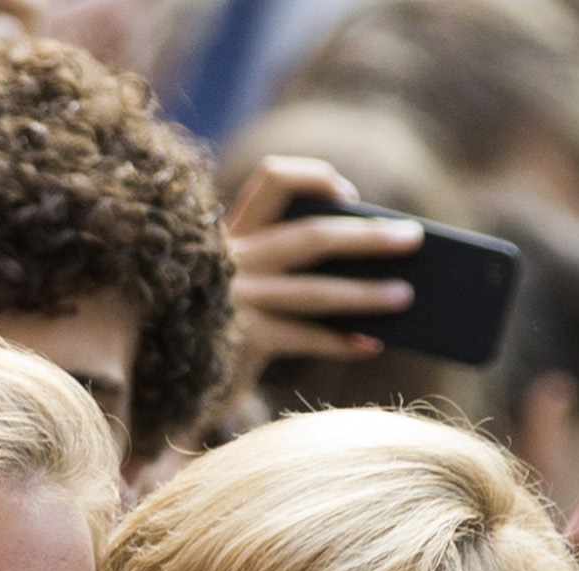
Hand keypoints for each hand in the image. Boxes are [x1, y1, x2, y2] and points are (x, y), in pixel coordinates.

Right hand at [226, 156, 423, 386]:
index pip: (273, 179)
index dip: (317, 178)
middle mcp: (229, 262)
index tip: (349, 197)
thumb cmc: (217, 329)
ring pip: (315, 291)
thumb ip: (282, 268)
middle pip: (310, 235)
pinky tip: (371, 345)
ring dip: (367, 294)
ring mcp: (234, 301)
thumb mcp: (243, 285)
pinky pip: (304, 337)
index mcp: (229, 236)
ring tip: (406, 297)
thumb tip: (367, 268)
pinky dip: (341, 342)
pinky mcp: (241, 340)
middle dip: (368, 237)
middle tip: (414, 239)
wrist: (164, 384)